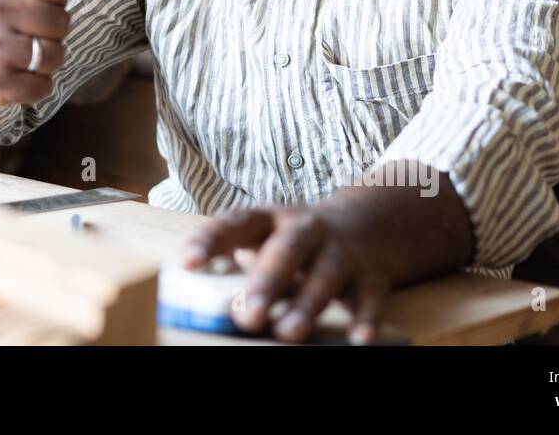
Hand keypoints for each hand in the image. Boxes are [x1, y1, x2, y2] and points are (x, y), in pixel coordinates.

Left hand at [180, 204, 391, 343]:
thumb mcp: (266, 237)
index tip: (186, 262)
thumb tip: (193, 291)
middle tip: (245, 315)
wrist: (368, 223)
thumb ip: (237, 258)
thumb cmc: (296, 241)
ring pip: (326, 275)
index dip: (210, 240)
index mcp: (270, 218)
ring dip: (307, 304)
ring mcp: (341, 250)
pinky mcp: (372, 274)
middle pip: (285, 250)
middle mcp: (306, 229)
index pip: (235, 223)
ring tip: (288, 333)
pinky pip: (370, 297)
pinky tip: (359, 339)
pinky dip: (366, 318)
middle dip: (265, 282)